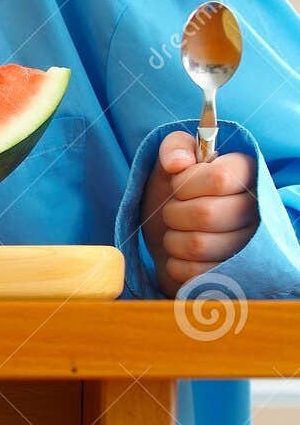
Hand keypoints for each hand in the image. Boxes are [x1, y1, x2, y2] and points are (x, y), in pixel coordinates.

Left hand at [139, 130, 258, 297]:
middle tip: (173, 212)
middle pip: (205, 213)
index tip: (178, 184)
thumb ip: (174, 148)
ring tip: (177, 233)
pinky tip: (181, 255)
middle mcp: (256, 211)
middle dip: (174, 212)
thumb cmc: (173, 194)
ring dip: (172, 239)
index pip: (219, 178)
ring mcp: (248, 248)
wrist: (167, 236)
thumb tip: (178, 163)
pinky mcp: (232, 276)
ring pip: (197, 244)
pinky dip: (175, 263)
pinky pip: (194, 272)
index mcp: (247, 174)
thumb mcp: (171, 162)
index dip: (187, 182)